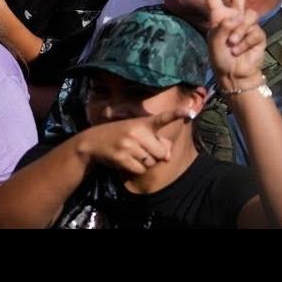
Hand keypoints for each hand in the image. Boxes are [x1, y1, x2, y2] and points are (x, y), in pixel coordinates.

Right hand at [78, 110, 192, 174]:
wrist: (92, 142)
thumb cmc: (119, 135)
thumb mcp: (136, 133)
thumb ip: (155, 142)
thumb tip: (168, 157)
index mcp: (142, 123)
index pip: (162, 118)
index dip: (176, 114)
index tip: (189, 112)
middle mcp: (136, 132)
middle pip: (161, 153)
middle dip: (156, 156)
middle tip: (142, 150)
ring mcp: (129, 145)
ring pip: (151, 163)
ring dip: (145, 163)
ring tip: (132, 154)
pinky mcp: (122, 158)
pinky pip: (140, 170)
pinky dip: (136, 169)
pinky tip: (126, 161)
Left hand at [203, 0, 266, 90]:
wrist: (235, 73)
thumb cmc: (220, 57)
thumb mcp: (215, 39)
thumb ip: (225, 25)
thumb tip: (239, 16)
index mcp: (218, 16)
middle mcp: (233, 16)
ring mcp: (247, 24)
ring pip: (247, 16)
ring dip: (239, 32)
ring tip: (232, 45)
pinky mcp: (258, 33)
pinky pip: (254, 31)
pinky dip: (245, 42)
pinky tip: (241, 50)